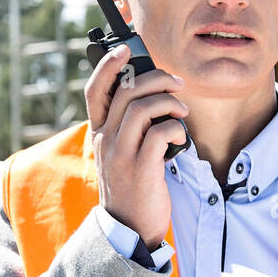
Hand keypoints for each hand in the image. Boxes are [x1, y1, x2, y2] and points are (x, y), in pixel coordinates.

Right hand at [85, 44, 188, 250]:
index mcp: (100, 132)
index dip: (109, 65)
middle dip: (156, 78)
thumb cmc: (133, 184)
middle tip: (177, 83)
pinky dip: (175, 128)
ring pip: (142, 108)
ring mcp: (121, 154)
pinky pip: (160, 133)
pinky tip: (180, 138)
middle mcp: (105, 139)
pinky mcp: (141, 168)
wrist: (129, 227)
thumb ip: (131, 126)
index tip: (125, 49)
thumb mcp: (123, 151)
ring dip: (168, 102)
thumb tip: (155, 95)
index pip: (95, 89)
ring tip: (182, 111)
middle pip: (126, 91)